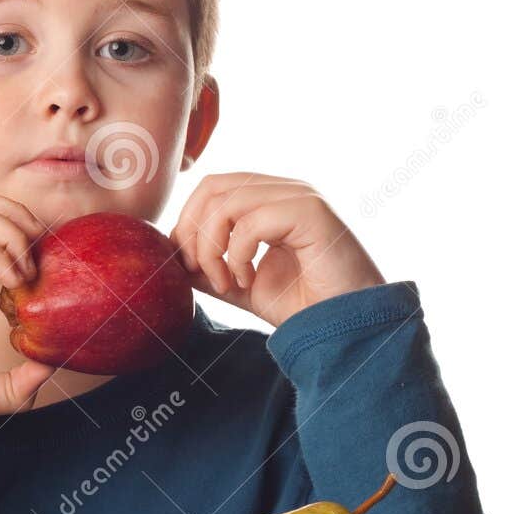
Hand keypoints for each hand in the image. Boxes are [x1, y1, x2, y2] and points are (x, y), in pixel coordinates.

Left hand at [170, 172, 384, 326]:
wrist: (344, 326)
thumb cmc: (301, 305)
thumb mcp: (238, 283)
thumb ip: (207, 264)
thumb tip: (169, 253)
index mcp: (268, 199)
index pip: (210, 188)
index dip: (187, 223)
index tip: (185, 266)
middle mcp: (283, 190)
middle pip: (212, 186)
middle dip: (193, 232)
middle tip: (197, 272)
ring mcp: (299, 196)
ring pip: (227, 201)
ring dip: (212, 248)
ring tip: (226, 283)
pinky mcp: (311, 212)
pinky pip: (252, 221)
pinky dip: (237, 254)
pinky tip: (248, 279)